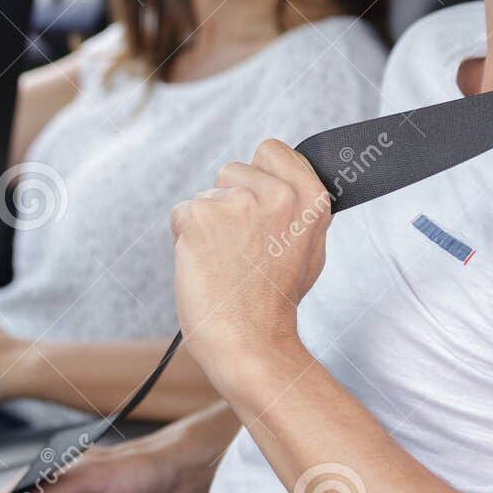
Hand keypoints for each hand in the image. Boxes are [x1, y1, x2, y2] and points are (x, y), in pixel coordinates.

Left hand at [170, 139, 330, 380]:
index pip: (272, 150)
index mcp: (310, 199)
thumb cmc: (275, 303)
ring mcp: (238, 203)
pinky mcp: (201, 216)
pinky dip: (185, 238)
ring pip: (206, 194)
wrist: (250, 342)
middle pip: (233, 168)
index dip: (258, 175)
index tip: (257, 202)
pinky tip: (206, 264)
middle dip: (229, 200)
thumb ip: (296, 207)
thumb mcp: (309, 248)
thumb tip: (279, 180)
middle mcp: (278, 194)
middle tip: (242, 246)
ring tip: (225, 260)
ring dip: (208, 222)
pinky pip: (182, 213)